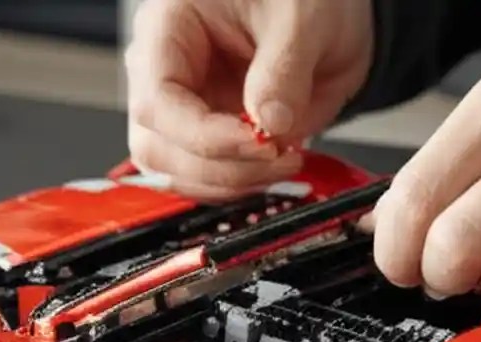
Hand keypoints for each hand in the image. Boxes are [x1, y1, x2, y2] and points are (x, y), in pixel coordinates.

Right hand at [124, 0, 373, 200]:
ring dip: (230, 183)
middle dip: (219, 167)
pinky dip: (239, 184)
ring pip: (176, 173)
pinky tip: (274, 167)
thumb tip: (270, 124)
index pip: (159, 102)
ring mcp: (182, 108)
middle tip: (277, 157)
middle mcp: (163, 72)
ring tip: (282, 162)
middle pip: (157, 147)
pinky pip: (204, 178)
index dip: (204, 135)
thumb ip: (284, 69)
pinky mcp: (206, 135)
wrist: (323, 7)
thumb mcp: (301, 16)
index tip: (258, 142)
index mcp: (167, 28)